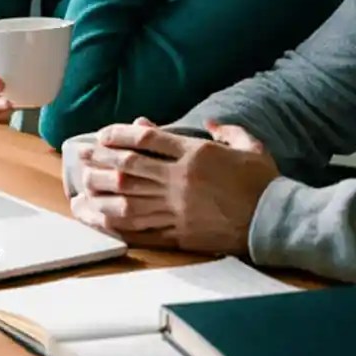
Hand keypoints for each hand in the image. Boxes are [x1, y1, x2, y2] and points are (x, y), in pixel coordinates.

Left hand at [69, 119, 279, 254]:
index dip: (119, 135)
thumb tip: (209, 122)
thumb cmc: (263, 182)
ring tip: (79, 191)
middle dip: (100, 162)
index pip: (147, 139)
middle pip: (129, 168)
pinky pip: (142, 228)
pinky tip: (99, 220)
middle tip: (80, 158)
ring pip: (128, 199)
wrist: (275, 219)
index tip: (102, 135)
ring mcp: (177, 208)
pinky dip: (117, 224)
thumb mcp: (249, 146)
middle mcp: (180, 180)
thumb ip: (227, 131)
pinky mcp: (180, 233)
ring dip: (100, 194)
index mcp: (195, 154)